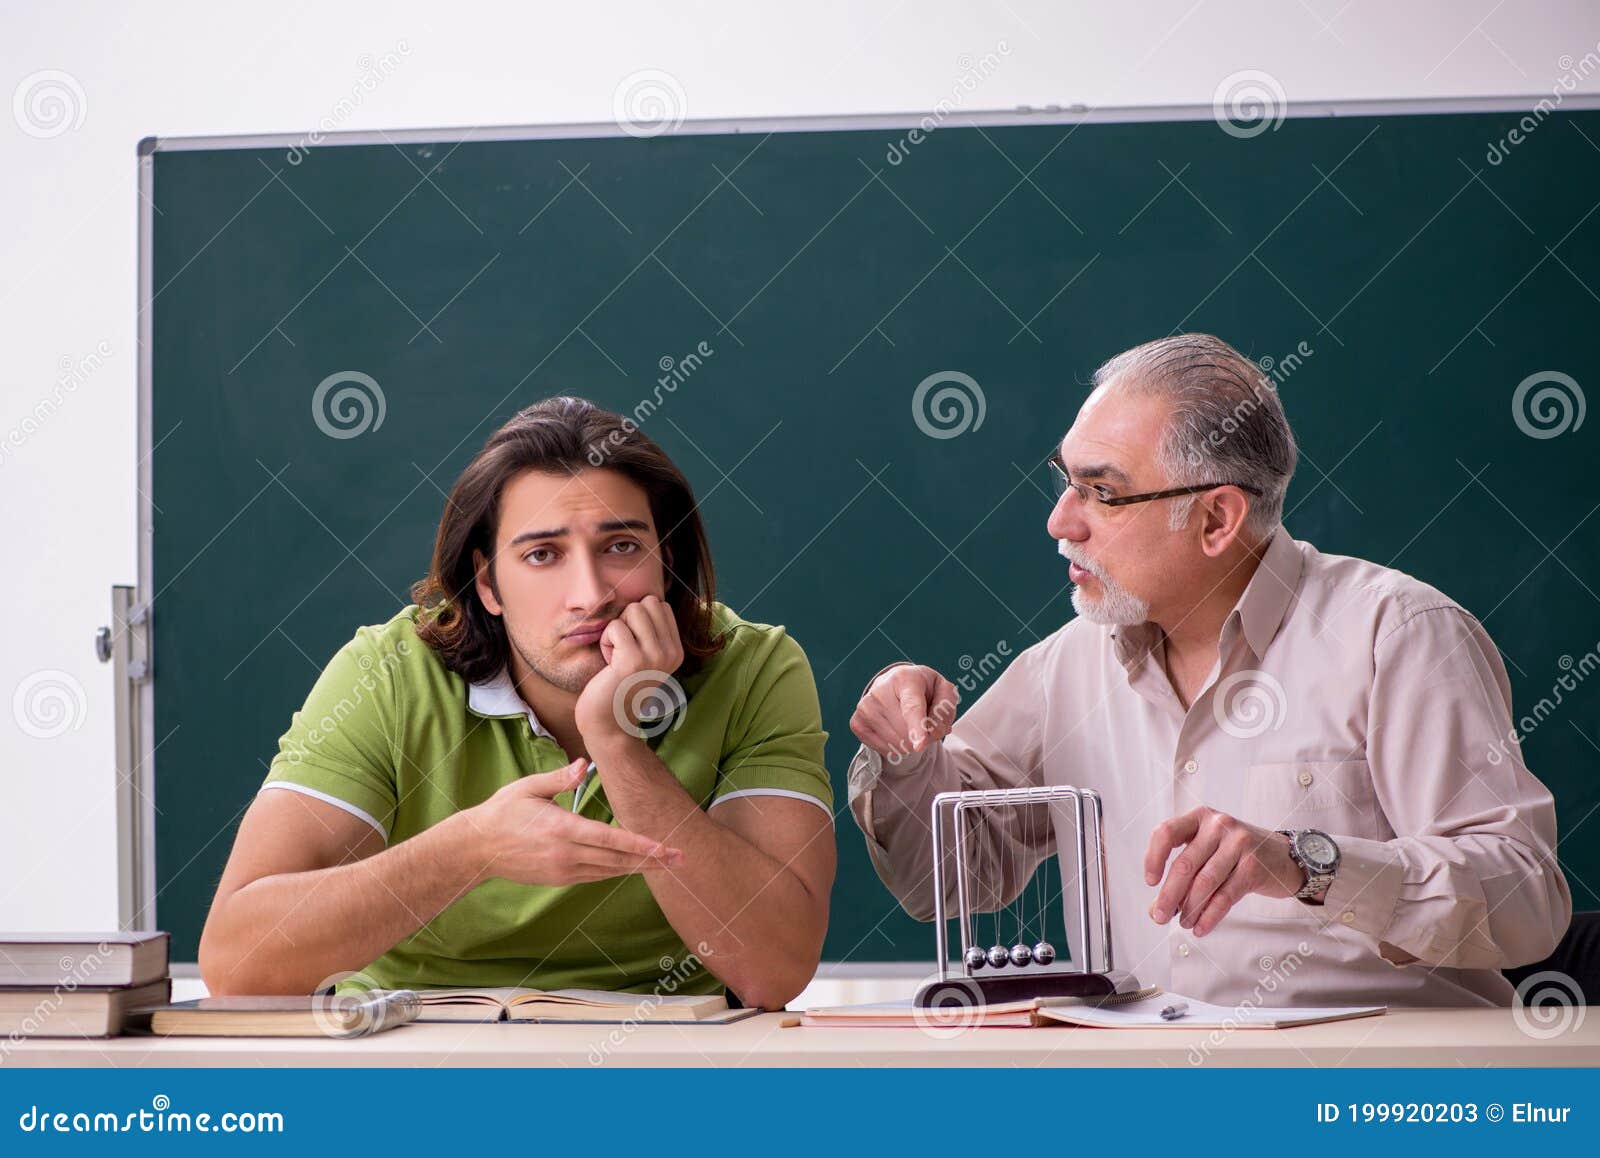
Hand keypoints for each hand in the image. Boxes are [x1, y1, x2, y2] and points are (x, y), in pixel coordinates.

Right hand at [463, 759, 682, 884]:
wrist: (477, 848)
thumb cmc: (503, 811)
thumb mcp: (528, 787)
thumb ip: (559, 777)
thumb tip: (583, 765)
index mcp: (560, 829)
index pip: (609, 839)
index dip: (639, 844)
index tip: (663, 847)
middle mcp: (565, 854)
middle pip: (617, 860)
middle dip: (651, 860)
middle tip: (682, 859)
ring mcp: (563, 870)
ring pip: (610, 871)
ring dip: (639, 868)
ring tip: (667, 864)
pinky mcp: (560, 879)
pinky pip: (596, 875)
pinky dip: (617, 870)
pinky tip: (635, 865)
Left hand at [574, 595, 685, 747]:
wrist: (610, 724)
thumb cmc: (619, 686)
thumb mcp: (646, 656)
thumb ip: (651, 631)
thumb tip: (647, 599)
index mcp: (677, 650)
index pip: (660, 605)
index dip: (638, 619)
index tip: (633, 646)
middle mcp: (671, 652)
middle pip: (647, 603)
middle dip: (627, 620)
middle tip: (623, 650)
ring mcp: (655, 656)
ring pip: (632, 610)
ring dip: (616, 630)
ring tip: (617, 656)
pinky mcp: (633, 661)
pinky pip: (615, 627)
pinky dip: (606, 641)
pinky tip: (609, 664)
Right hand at [848, 663, 959, 763]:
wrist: (895, 684)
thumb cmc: (922, 688)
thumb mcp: (943, 691)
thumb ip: (945, 710)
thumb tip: (933, 734)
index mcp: (905, 678)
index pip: (912, 707)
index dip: (917, 727)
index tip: (920, 745)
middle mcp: (880, 690)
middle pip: (906, 732)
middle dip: (922, 736)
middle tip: (924, 722)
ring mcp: (865, 707)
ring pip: (896, 744)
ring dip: (910, 742)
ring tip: (909, 724)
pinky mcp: (856, 722)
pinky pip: (883, 750)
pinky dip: (895, 747)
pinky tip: (895, 730)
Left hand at [1144, 806, 1305, 935]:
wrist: (1283, 856)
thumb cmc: (1236, 853)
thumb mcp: (1207, 851)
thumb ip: (1180, 875)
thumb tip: (1155, 909)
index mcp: (1200, 817)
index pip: (1166, 832)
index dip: (1153, 858)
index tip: (1150, 882)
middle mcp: (1218, 826)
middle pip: (1185, 864)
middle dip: (1169, 895)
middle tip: (1160, 916)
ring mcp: (1238, 844)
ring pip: (1204, 883)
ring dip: (1189, 909)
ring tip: (1183, 923)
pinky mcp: (1253, 866)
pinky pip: (1225, 896)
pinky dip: (1209, 916)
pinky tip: (1200, 928)